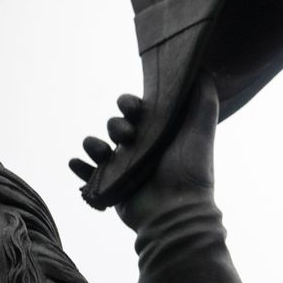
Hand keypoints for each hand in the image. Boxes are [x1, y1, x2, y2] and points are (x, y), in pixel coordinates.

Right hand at [70, 80, 219, 231]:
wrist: (177, 213)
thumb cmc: (191, 171)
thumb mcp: (200, 132)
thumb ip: (203, 101)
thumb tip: (203, 70)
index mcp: (159, 132)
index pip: (137, 109)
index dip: (129, 103)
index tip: (134, 107)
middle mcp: (141, 147)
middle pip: (116, 124)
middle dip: (115, 124)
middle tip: (126, 135)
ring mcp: (125, 167)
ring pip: (97, 146)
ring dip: (93, 143)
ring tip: (102, 151)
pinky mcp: (112, 187)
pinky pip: (87, 173)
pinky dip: (79, 167)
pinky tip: (78, 163)